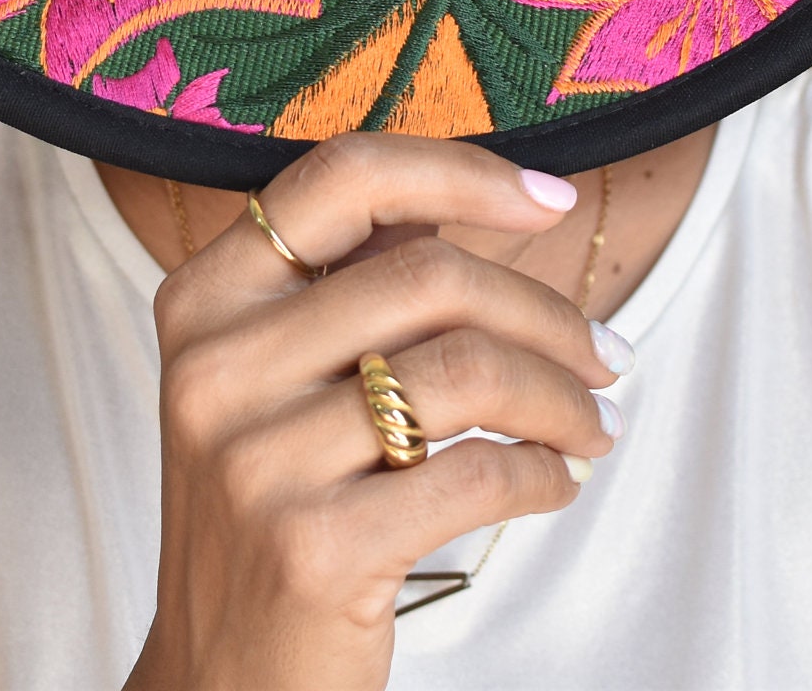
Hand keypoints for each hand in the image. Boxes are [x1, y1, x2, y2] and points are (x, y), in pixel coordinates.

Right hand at [124, 134, 628, 690]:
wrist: (224, 678)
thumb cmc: (281, 509)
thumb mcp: (278, 380)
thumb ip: (359, 284)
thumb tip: (486, 197)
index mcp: (204, 299)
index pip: (345, 177)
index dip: (462, 172)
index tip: (550, 201)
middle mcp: (216, 367)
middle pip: (432, 275)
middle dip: (549, 314)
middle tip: (607, 358)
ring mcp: (256, 459)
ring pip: (468, 369)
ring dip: (562, 398)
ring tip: (594, 427)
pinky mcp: (312, 546)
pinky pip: (478, 475)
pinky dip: (543, 475)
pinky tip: (554, 486)